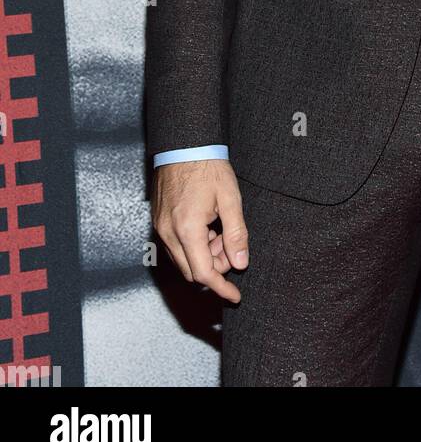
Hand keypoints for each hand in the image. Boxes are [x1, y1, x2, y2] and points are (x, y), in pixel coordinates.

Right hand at [151, 158, 248, 302]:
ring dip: (204, 257)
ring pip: (183, 260)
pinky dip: (193, 246)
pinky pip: (175, 247)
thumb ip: (236, 233)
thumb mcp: (230, 199)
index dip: (222, 288)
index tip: (235, 296)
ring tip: (221, 232)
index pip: (204, 273)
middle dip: (215, 268)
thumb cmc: (208, 168)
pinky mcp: (158, 222)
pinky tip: (207, 228)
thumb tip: (241, 263)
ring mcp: (160, 228)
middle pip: (192, 271)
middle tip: (232, 249)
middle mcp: (168, 233)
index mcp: (187, 229)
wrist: (183, 145)